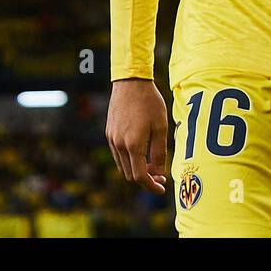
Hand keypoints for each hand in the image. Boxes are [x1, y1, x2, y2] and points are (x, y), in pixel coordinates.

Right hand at [106, 78, 168, 193]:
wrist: (131, 82)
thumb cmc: (150, 103)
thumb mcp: (161, 127)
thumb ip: (159, 152)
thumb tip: (159, 173)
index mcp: (133, 144)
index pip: (140, 176)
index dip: (151, 186)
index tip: (162, 188)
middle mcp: (119, 145)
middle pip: (130, 174)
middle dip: (145, 179)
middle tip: (160, 176)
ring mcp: (112, 139)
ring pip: (123, 166)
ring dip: (136, 170)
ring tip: (152, 164)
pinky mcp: (109, 133)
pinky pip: (118, 155)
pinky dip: (129, 160)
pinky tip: (141, 153)